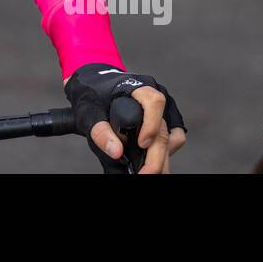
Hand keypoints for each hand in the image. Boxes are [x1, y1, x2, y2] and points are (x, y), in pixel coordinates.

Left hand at [63, 63, 186, 173]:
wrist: (94, 88)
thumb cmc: (92, 95)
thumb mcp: (89, 111)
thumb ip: (100, 130)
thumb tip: (116, 152)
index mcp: (138, 87)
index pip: (154, 102)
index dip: (151, 125)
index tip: (141, 144)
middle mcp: (155, 98)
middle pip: (163, 128)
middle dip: (156, 157)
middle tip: (144, 173)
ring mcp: (162, 109)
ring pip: (171, 138)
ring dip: (162, 158)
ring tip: (146, 171)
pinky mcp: (164, 121)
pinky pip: (173, 140)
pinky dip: (164, 152)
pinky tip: (149, 160)